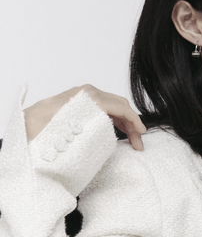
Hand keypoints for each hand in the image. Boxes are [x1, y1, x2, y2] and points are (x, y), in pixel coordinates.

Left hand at [24, 85, 146, 150]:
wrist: (24, 125)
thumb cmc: (42, 128)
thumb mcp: (72, 130)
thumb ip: (94, 129)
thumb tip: (112, 134)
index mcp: (89, 98)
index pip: (121, 107)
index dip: (135, 122)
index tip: (142, 135)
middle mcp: (87, 93)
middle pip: (119, 105)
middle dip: (132, 124)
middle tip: (138, 144)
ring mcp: (83, 96)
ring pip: (112, 106)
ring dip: (124, 122)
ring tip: (130, 140)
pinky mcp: (79, 101)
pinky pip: (102, 107)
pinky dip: (113, 118)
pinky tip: (116, 131)